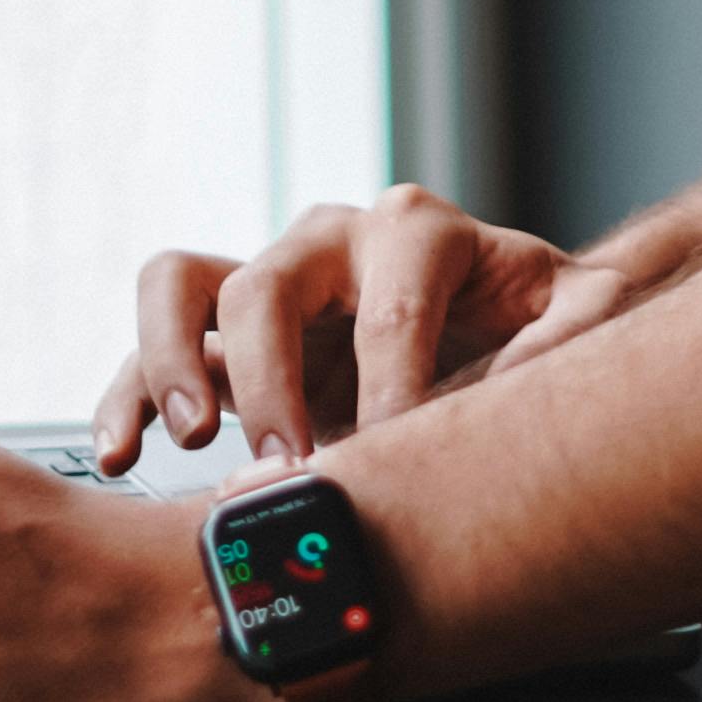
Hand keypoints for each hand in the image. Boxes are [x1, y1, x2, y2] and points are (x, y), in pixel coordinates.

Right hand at [93, 184, 634, 464]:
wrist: (488, 316)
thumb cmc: (526, 318)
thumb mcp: (571, 312)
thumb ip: (578, 327)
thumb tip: (543, 368)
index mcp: (415, 232)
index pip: (390, 306)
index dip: (389, 389)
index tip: (392, 459)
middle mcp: (330, 239)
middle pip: (267, 282)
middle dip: (272, 386)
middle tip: (290, 469)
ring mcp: (268, 274)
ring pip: (181, 281)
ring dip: (173, 362)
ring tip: (196, 439)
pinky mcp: (222, 326)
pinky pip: (153, 339)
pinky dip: (128, 392)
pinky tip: (123, 451)